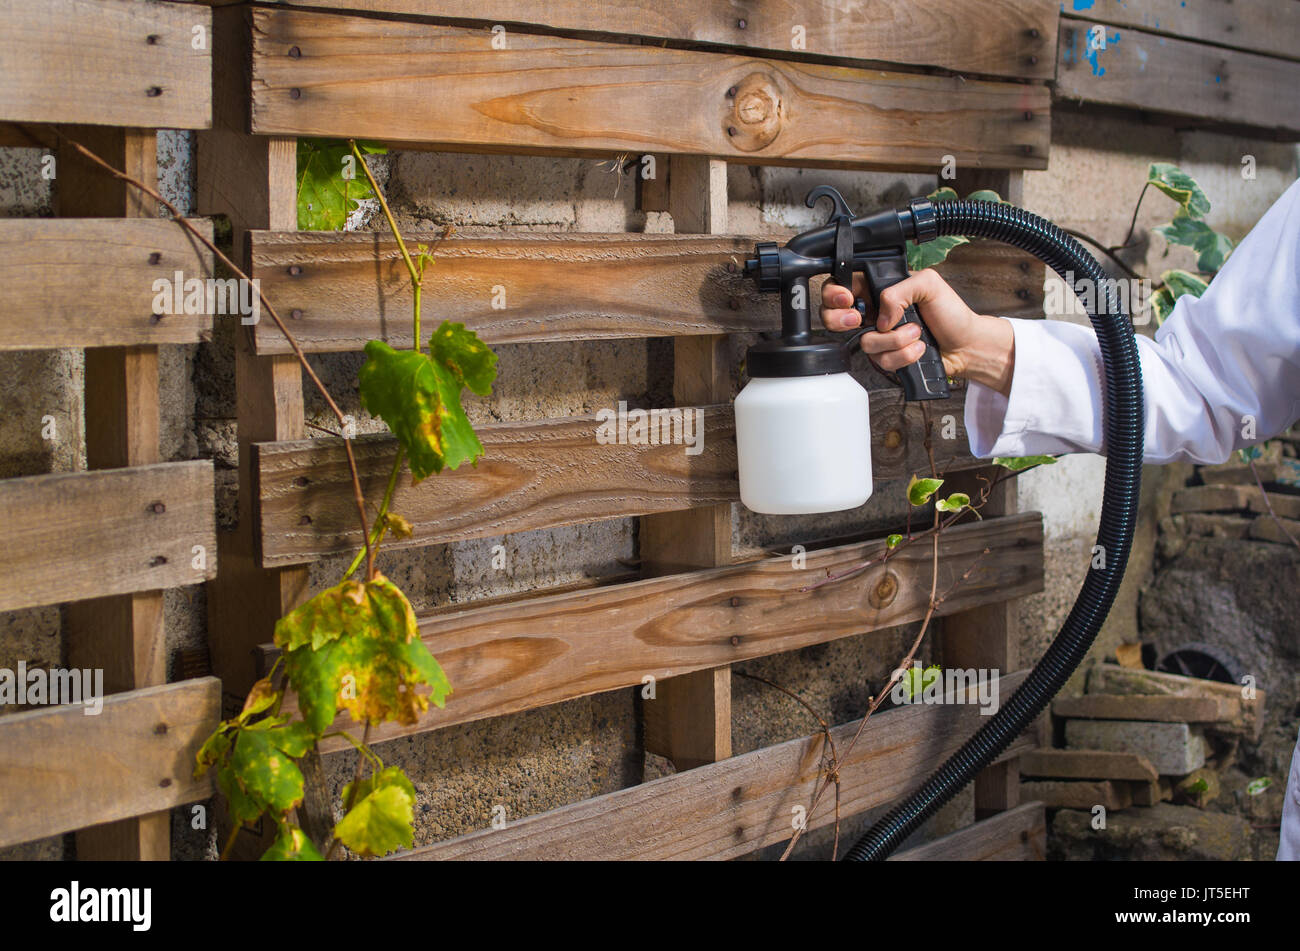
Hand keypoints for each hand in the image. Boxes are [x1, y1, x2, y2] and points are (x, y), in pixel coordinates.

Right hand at [820, 269, 1015, 396]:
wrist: (966, 345)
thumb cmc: (952, 313)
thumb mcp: (929, 284)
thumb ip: (899, 289)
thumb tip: (881, 314)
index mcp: (880, 288)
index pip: (842, 286)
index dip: (835, 294)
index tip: (848, 300)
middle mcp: (875, 313)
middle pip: (834, 318)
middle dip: (843, 321)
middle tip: (863, 319)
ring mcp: (879, 337)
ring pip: (865, 343)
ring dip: (896, 340)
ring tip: (917, 333)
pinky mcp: (886, 358)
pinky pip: (881, 361)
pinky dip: (904, 356)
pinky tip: (918, 348)